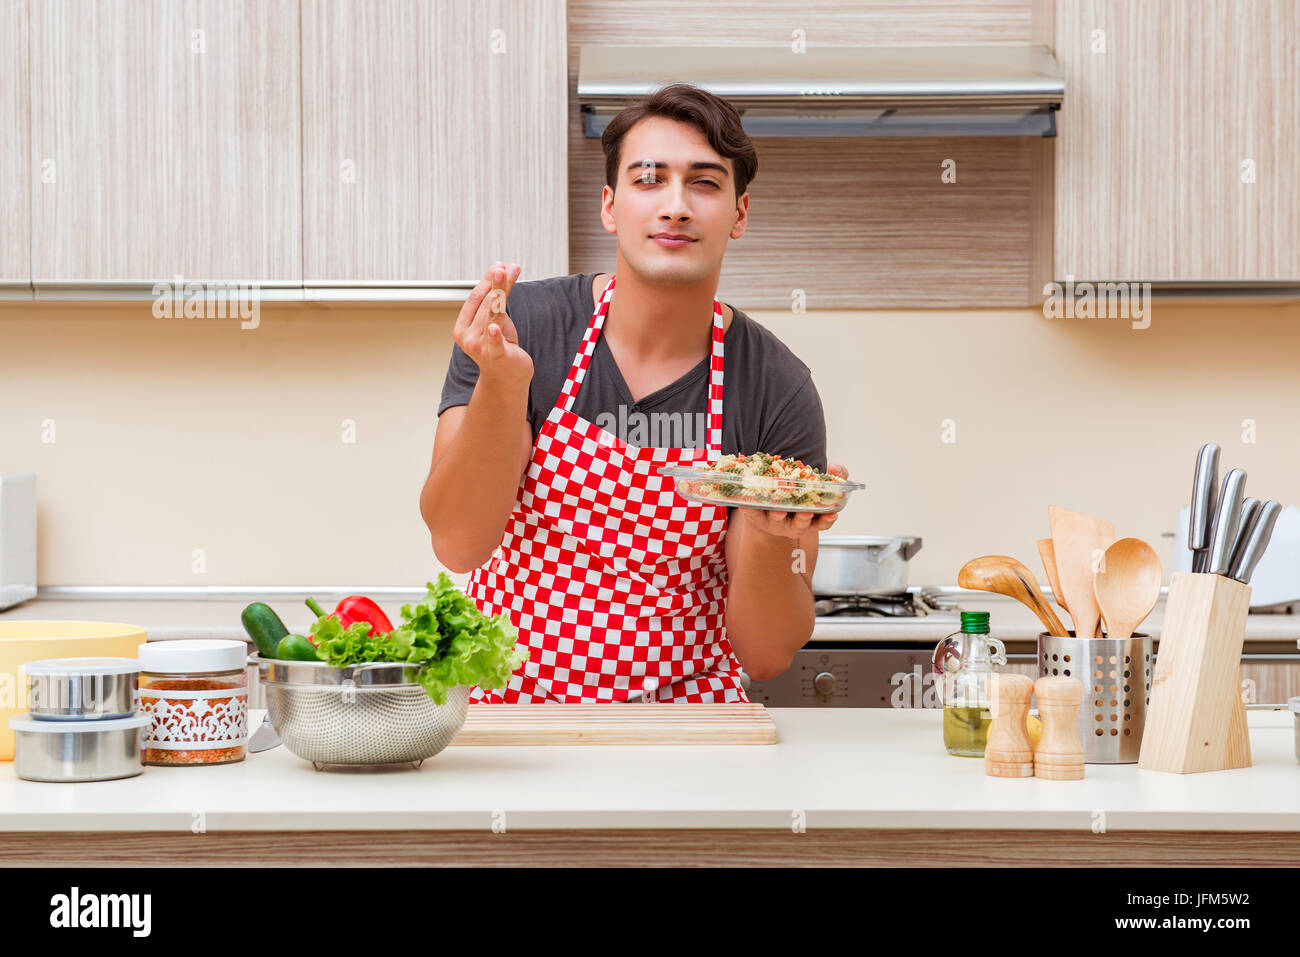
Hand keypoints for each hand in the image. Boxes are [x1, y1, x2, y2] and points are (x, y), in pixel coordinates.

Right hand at [453, 261, 532, 389]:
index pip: (475, 298)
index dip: (487, 281)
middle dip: (497, 282)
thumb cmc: (501, 348)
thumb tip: (502, 269)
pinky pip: (495, 343)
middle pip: (485, 303)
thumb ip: (496, 300)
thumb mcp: (496, 321)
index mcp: (462, 328)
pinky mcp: (496, 356)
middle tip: (507, 266)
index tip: (500, 265)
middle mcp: (467, 337)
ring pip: (493, 313)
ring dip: (501, 291)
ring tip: (506, 273)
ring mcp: (480, 347)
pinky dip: (494, 335)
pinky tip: (494, 328)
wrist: (507, 380)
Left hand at [738, 462, 848, 539]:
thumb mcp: (818, 484)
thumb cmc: (799, 494)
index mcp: (809, 519)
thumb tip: (835, 466)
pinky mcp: (756, 517)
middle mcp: (792, 524)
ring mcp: (774, 523)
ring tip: (777, 510)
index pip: (821, 523)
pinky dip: (750, 511)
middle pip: (798, 526)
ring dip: (777, 517)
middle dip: (802, 521)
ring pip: (776, 522)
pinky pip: (753, 515)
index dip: (826, 520)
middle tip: (804, 514)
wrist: (771, 502)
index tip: (832, 515)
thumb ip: (834, 476)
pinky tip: (746, 504)